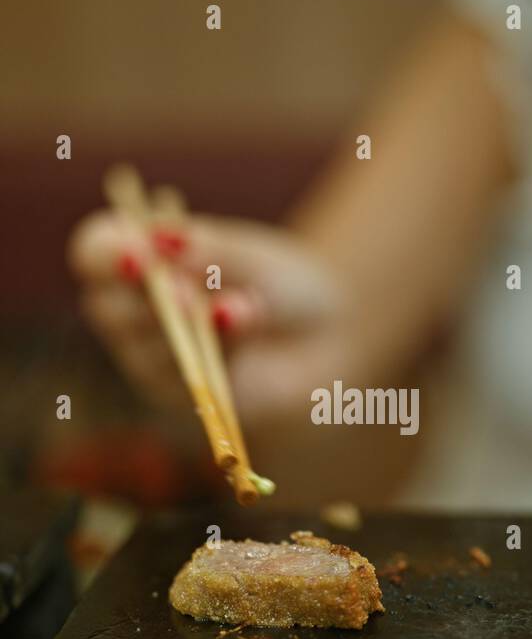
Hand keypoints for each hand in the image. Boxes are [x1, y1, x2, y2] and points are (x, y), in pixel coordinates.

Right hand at [67, 211, 344, 423]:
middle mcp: (135, 308)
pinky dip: (214, 350)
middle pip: (105, 305)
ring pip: (142, 346)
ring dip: (190, 325)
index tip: (140, 252)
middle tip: (186, 291)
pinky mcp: (182, 398)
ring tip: (241, 307)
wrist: (331, 339)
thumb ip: (211, 250)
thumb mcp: (254, 257)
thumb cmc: (284, 286)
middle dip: (145, 297)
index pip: (94, 252)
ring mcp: (153, 357)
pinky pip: (182, 377)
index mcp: (142, 257)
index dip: (106, 253)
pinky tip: (244, 327)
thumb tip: (165, 240)